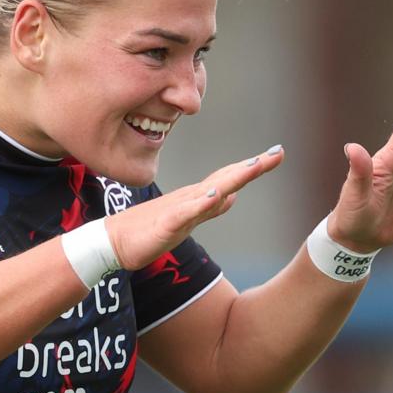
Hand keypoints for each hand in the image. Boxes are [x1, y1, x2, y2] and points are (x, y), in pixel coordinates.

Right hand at [106, 147, 284, 269]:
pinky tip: (215, 196)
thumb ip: (208, 208)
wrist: (113, 241)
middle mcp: (191, 198)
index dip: (253, 167)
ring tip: (255, 165)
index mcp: (197, 198)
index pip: (230, 178)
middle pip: (227, 179)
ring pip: (211, 192)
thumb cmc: (147, 230)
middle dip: (253, 166)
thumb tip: (232, 196)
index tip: (276, 154)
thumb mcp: (186, 220)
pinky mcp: (166, 225)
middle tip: (278, 152)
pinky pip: (185, 214)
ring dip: (233, 178)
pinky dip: (201, 205)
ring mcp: (179, 210)